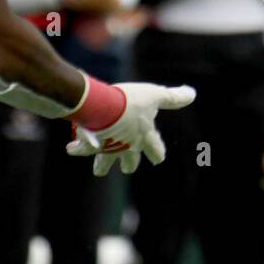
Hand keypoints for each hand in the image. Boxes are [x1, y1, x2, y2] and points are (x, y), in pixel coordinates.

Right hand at [67, 82, 196, 175]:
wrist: (104, 107)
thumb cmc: (131, 100)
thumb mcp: (155, 95)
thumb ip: (174, 97)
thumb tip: (193, 94)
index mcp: (144, 137)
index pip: (155, 150)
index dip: (157, 153)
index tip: (158, 158)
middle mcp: (127, 147)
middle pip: (130, 163)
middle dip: (129, 164)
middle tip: (128, 167)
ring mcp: (108, 149)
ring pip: (104, 164)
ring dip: (102, 166)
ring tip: (99, 169)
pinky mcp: (90, 146)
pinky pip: (81, 150)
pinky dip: (76, 150)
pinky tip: (71, 149)